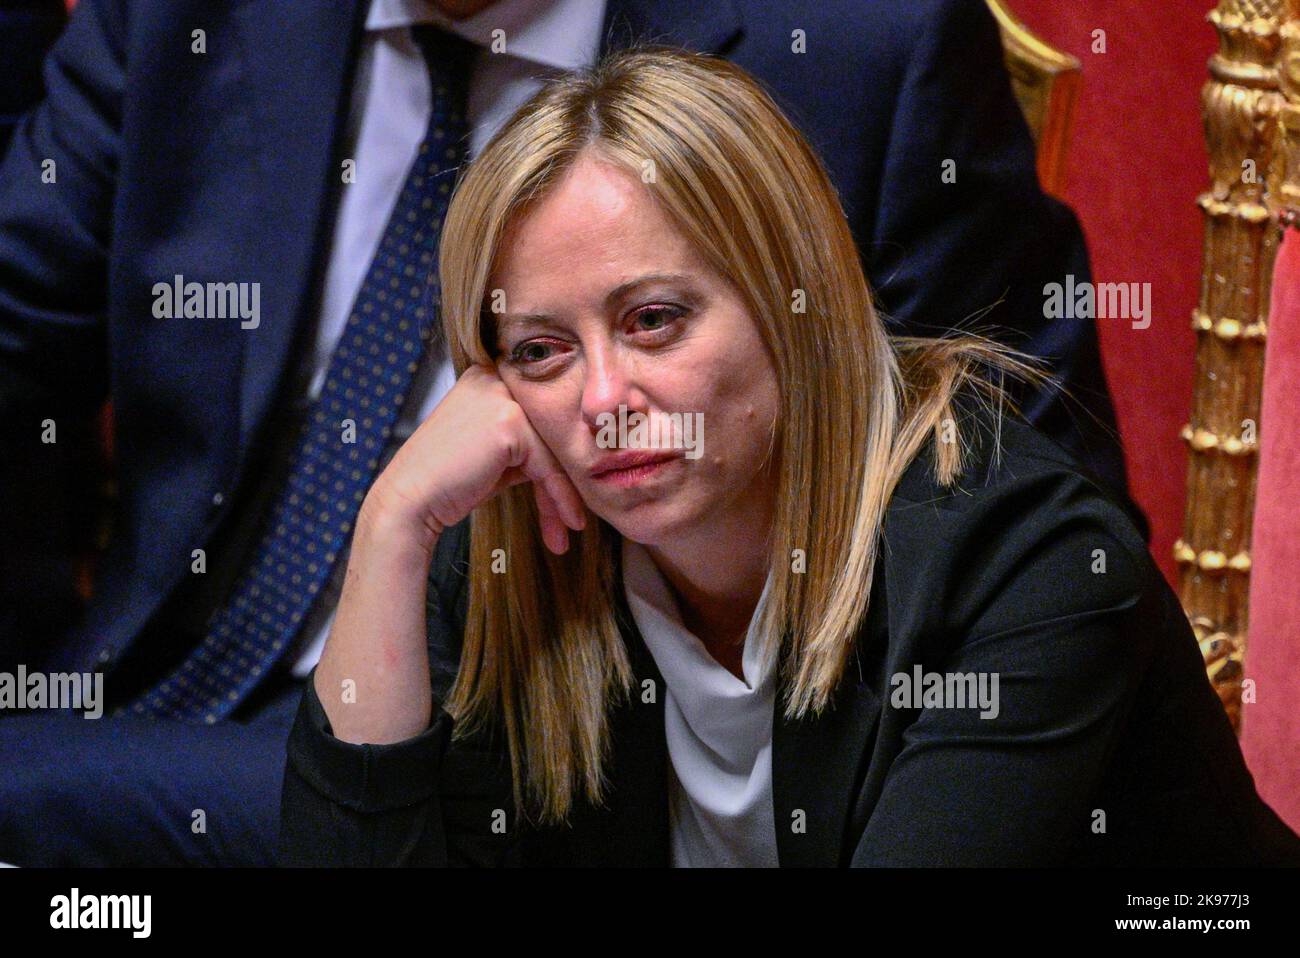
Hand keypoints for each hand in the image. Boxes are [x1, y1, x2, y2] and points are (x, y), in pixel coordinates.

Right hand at [363, 364, 586, 554]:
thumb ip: (530, 442)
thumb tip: (577, 452)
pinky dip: (559, 496)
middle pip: (550, 431)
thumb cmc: (451, 482)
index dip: (558, 458)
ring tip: (570, 528)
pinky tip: (565, 523)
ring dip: (565, 493)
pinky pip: (547, 465)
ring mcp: (501, 397)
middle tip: (572, 517)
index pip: (540, 416)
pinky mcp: (507, 422)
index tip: (571, 495)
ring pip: (553, 449)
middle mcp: (495, 378)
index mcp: (489, 377)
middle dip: (564, 479)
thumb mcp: (497, 453)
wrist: (411, 502)